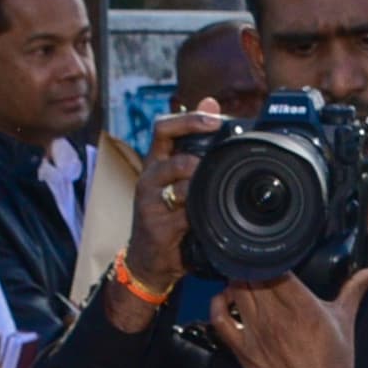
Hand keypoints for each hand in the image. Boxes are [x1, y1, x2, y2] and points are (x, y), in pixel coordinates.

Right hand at [117, 107, 222, 314]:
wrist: (149, 262)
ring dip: (200, 172)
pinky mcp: (157, 225)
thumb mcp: (179, 183)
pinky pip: (184, 210)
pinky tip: (210, 212)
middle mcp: (149, 176)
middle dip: (194, 132)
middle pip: (166, 138)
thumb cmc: (168, 219)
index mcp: (157, 163)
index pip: (164, 127)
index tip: (214, 117)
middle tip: (219, 134)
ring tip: (215, 178)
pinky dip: (201, 209)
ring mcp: (149, 199)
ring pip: (177, 172)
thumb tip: (212, 105)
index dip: (187, 117)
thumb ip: (194, 147)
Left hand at [212, 267, 367, 367]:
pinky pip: (219, 319)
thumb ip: (356, 288)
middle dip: (254, 266)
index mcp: (302, 305)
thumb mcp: (346, 320)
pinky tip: (226, 299)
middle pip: (252, 276)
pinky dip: (218, 304)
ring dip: (237, 280)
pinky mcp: (242, 350)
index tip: (275, 253)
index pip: (275, 266)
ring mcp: (256, 333)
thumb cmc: (335, 362)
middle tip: (259, 265)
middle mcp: (276, 317)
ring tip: (245, 279)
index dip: (272, 255)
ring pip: (235, 291)